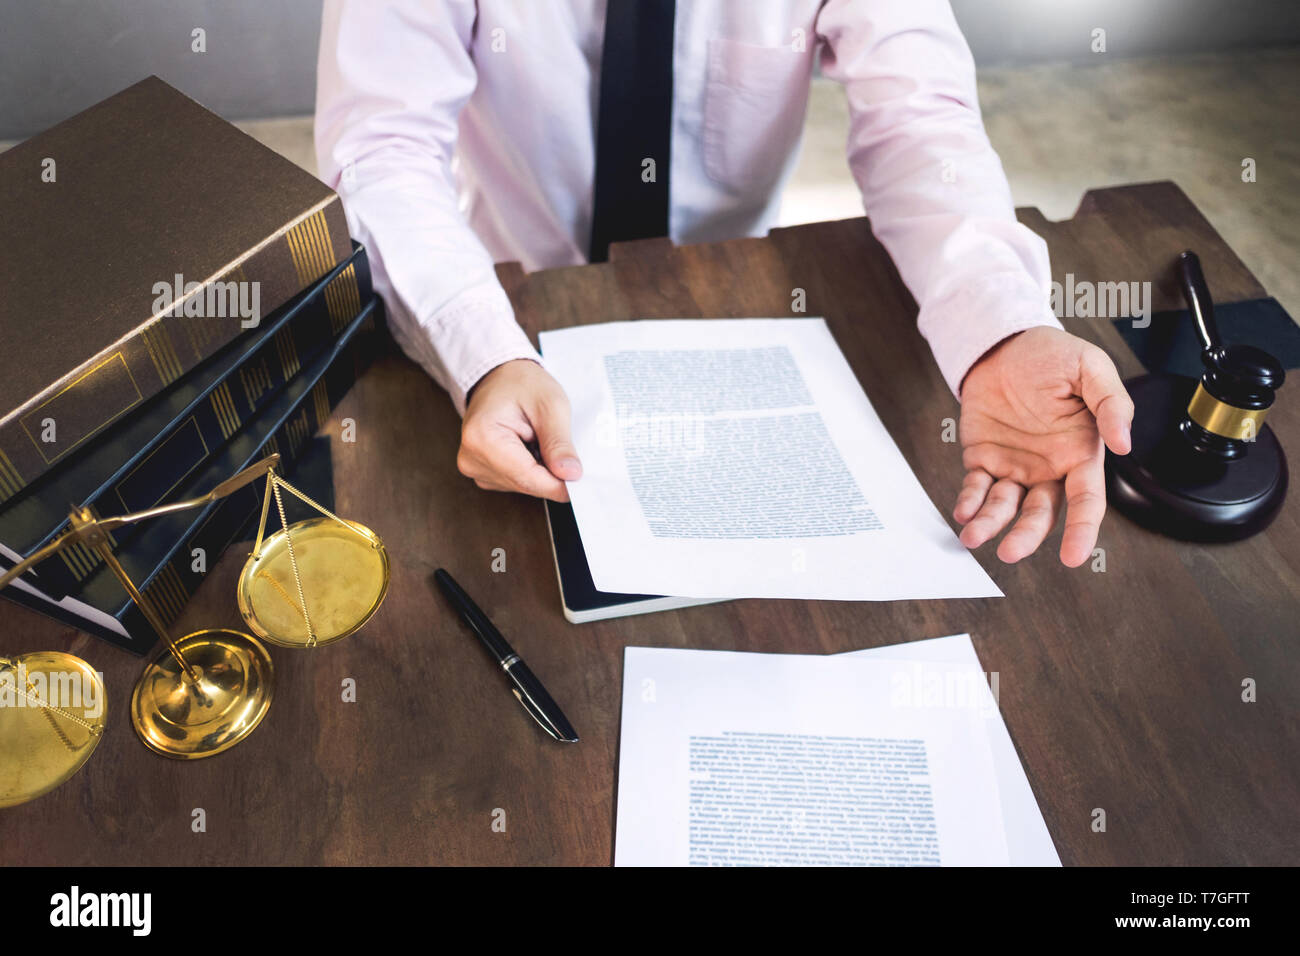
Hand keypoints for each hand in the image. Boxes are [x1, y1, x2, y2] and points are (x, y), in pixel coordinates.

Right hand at [457, 359, 581, 501]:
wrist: (500, 377)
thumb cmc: (520, 383)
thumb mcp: (551, 405)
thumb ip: (559, 443)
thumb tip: (570, 474)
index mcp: (483, 439)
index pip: (528, 479)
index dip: (559, 483)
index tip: (580, 479)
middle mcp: (472, 458)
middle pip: (526, 485)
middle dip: (549, 472)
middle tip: (556, 443)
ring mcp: (474, 467)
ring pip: (523, 486)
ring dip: (539, 469)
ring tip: (536, 438)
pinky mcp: (482, 472)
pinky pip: (516, 482)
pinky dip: (530, 468)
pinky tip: (528, 446)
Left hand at [954, 326, 1133, 566]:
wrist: (1004, 344)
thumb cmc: (1051, 356)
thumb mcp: (1091, 368)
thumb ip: (1111, 403)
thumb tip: (1123, 443)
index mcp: (1081, 452)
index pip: (1086, 500)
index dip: (1082, 530)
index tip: (1073, 556)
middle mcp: (1049, 467)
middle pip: (1042, 513)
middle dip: (1027, 535)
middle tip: (1010, 552)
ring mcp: (1015, 466)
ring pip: (1006, 507)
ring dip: (991, 524)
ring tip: (973, 536)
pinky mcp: (984, 458)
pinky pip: (976, 486)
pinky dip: (969, 501)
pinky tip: (963, 511)